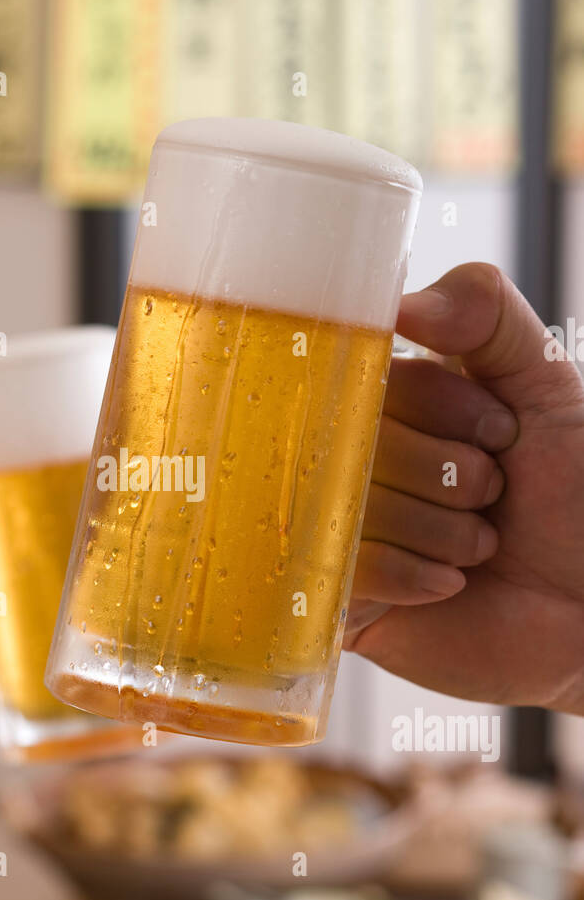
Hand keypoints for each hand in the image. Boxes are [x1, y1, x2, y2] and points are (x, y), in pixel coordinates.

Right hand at [346, 262, 583, 713]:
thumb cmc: (576, 497)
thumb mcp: (545, 384)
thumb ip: (484, 313)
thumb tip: (396, 304)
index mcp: (391, 399)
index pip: (366, 369)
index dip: (438, 400)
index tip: (500, 430)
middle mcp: (354, 457)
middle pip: (352, 435)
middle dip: (446, 468)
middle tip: (492, 492)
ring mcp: (339, 526)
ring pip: (349, 500)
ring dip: (440, 527)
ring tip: (479, 545)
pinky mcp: (338, 595)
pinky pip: (345, 565)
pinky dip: (413, 573)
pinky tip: (452, 583)